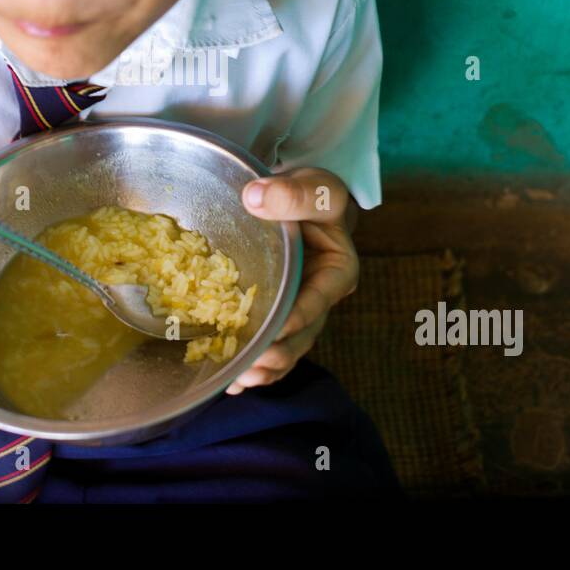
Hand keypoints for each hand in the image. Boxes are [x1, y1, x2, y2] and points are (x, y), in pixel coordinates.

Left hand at [227, 167, 358, 394]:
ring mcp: (297, 309)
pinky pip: (269, 344)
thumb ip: (294, 193)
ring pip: (286, 347)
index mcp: (337, 271)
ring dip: (265, 368)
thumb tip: (255, 198)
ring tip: (238, 382)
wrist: (297, 198)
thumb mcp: (315, 186)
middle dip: (279, 355)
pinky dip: (252, 363)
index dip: (298, 317)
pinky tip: (231, 382)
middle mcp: (319, 297)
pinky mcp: (277, 313)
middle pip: (303, 334)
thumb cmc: (312, 193)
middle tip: (251, 367)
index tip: (276, 329)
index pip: (317, 299)